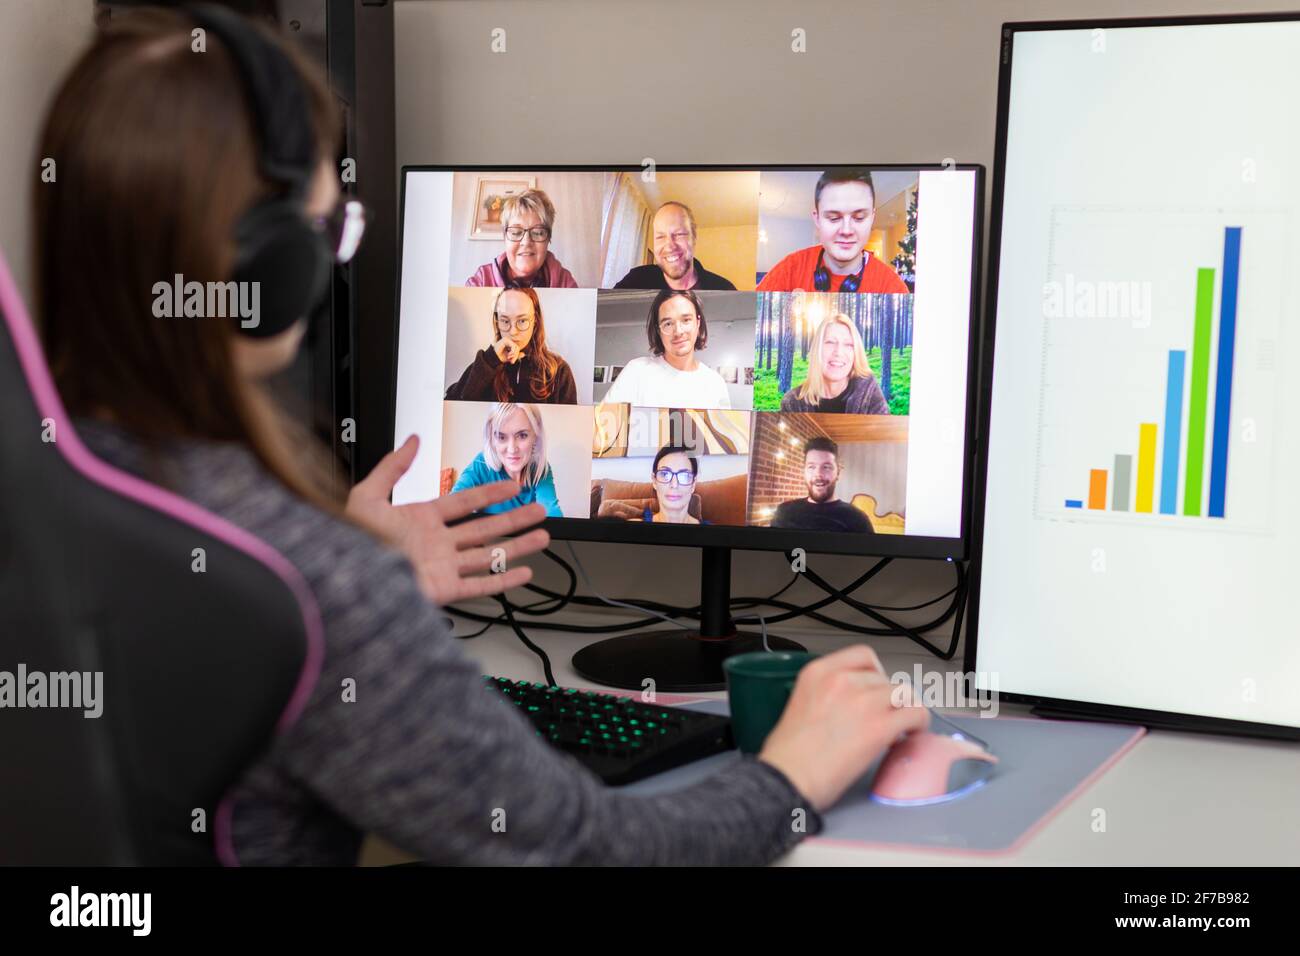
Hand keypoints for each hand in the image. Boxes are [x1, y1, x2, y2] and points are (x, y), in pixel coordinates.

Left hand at [345, 435, 549, 603]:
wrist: (350, 579)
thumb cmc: (353, 542)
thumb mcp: (367, 496)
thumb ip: (393, 467)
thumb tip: (413, 440)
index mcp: (422, 519)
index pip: (465, 502)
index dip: (490, 492)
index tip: (513, 485)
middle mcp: (438, 543)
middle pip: (486, 527)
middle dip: (515, 518)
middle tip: (539, 510)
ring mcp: (444, 566)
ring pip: (489, 555)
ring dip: (518, 547)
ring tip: (542, 537)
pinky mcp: (444, 590)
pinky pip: (480, 585)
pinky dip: (503, 581)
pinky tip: (523, 573)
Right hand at [493, 338, 524, 364]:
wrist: (493, 358)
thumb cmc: (500, 357)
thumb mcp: (510, 357)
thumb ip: (516, 355)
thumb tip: (524, 354)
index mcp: (509, 344)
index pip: (517, 348)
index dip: (516, 355)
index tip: (512, 362)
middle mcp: (508, 340)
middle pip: (517, 348)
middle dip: (516, 355)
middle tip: (512, 361)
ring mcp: (506, 339)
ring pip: (516, 347)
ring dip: (514, 354)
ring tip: (509, 358)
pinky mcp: (505, 340)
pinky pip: (513, 346)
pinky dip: (512, 352)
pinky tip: (508, 355)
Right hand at [757, 645, 928, 811]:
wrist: (787, 779)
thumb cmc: (787, 755)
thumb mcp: (798, 705)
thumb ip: (824, 695)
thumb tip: (848, 706)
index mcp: (817, 673)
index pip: (863, 656)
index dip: (877, 673)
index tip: (879, 688)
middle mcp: (841, 680)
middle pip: (885, 679)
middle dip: (888, 700)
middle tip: (886, 718)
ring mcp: (863, 702)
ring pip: (904, 695)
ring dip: (905, 711)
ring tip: (901, 728)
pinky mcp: (880, 727)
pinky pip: (915, 714)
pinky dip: (918, 725)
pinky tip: (911, 735)